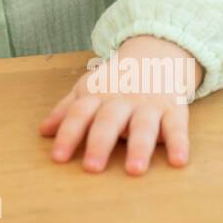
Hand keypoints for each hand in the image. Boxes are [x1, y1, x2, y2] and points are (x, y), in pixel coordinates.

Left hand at [38, 34, 202, 174]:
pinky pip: (177, 126)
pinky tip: (178, 161)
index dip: (67, 134)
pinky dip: (179, 142)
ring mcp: (148, 104)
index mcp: (97, 94)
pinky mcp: (174, 108)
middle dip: (99, 143)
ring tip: (134, 170)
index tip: (58, 157)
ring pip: (143, 125)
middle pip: (109, 120)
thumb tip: (43, 131)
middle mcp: (122, 99)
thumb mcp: (87, 88)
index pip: (79, 113)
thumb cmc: (115, 80)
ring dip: (139, 147)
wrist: (155, 53)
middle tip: (92, 167)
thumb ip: (67, 110)